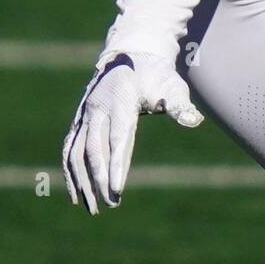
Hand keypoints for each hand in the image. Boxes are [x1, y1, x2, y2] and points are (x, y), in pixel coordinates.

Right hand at [62, 50, 202, 213]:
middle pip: (94, 150)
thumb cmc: (155, 74)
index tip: (117, 190)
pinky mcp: (79, 121)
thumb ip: (179, 105)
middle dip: (100, 179)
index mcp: (120, 102)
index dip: (116, 165)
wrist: (131, 55)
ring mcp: (84, 115)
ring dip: (82, 182)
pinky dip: (70, 172)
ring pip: (76, 153)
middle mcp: (97, 109)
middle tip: (111, 204)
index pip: (117, 139)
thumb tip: (194, 120)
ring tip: (92, 207)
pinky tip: (76, 193)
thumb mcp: (171, 85)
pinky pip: (69, 149)